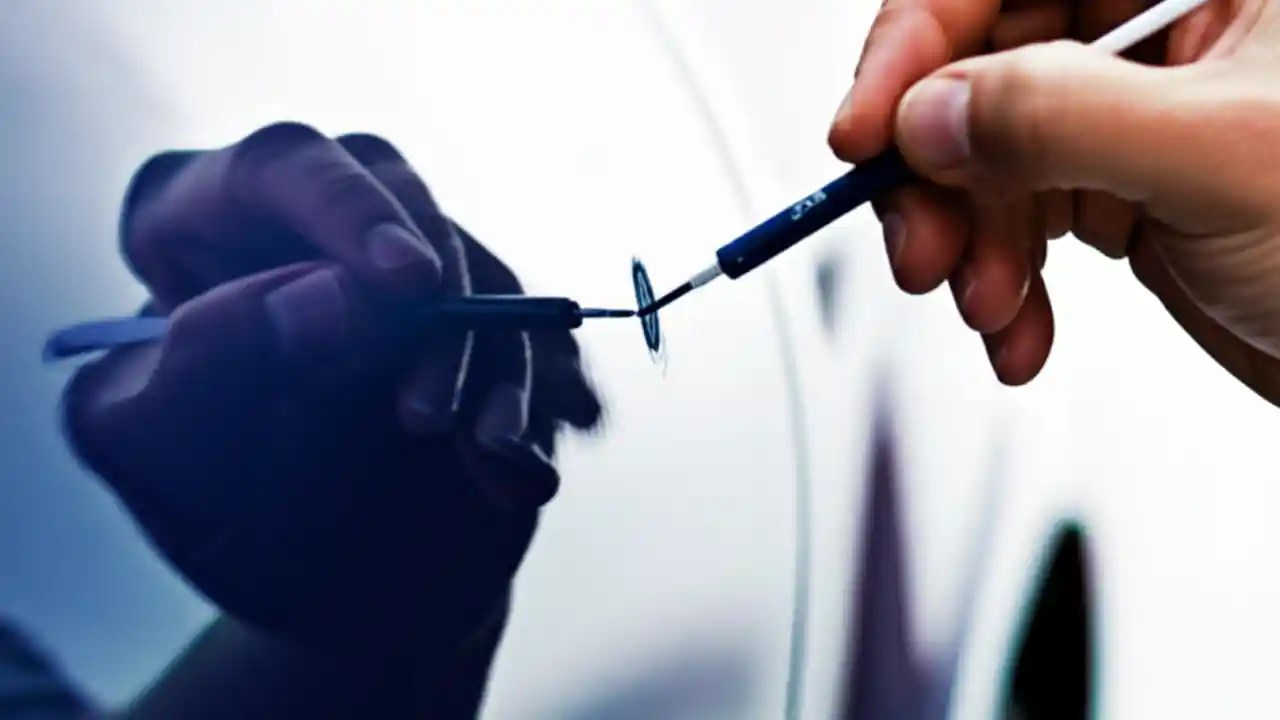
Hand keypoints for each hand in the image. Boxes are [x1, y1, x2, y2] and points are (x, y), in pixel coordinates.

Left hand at [61, 124, 602, 656]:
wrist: (328, 585)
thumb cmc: (222, 512)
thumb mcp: (158, 446)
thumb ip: (205, 360)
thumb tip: (330, 293)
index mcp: (210, 222)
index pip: (283, 168)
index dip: (349, 211)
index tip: (407, 284)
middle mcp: (318, 225)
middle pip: (400, 198)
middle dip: (433, 308)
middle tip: (422, 416)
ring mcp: (411, 274)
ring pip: (480, 269)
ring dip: (496, 363)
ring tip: (489, 458)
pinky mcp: (484, 326)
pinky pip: (536, 331)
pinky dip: (549, 393)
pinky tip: (531, 462)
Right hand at [829, 1, 1279, 404]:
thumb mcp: (1217, 157)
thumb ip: (1058, 116)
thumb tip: (930, 113)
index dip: (919, 39)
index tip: (869, 129)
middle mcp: (1162, 25)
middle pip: (982, 66)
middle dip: (940, 174)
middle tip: (921, 249)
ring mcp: (1135, 111)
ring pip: (988, 154)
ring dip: (967, 244)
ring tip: (990, 307)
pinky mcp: (1121, 186)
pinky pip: (1021, 219)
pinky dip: (1004, 281)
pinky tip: (1021, 328)